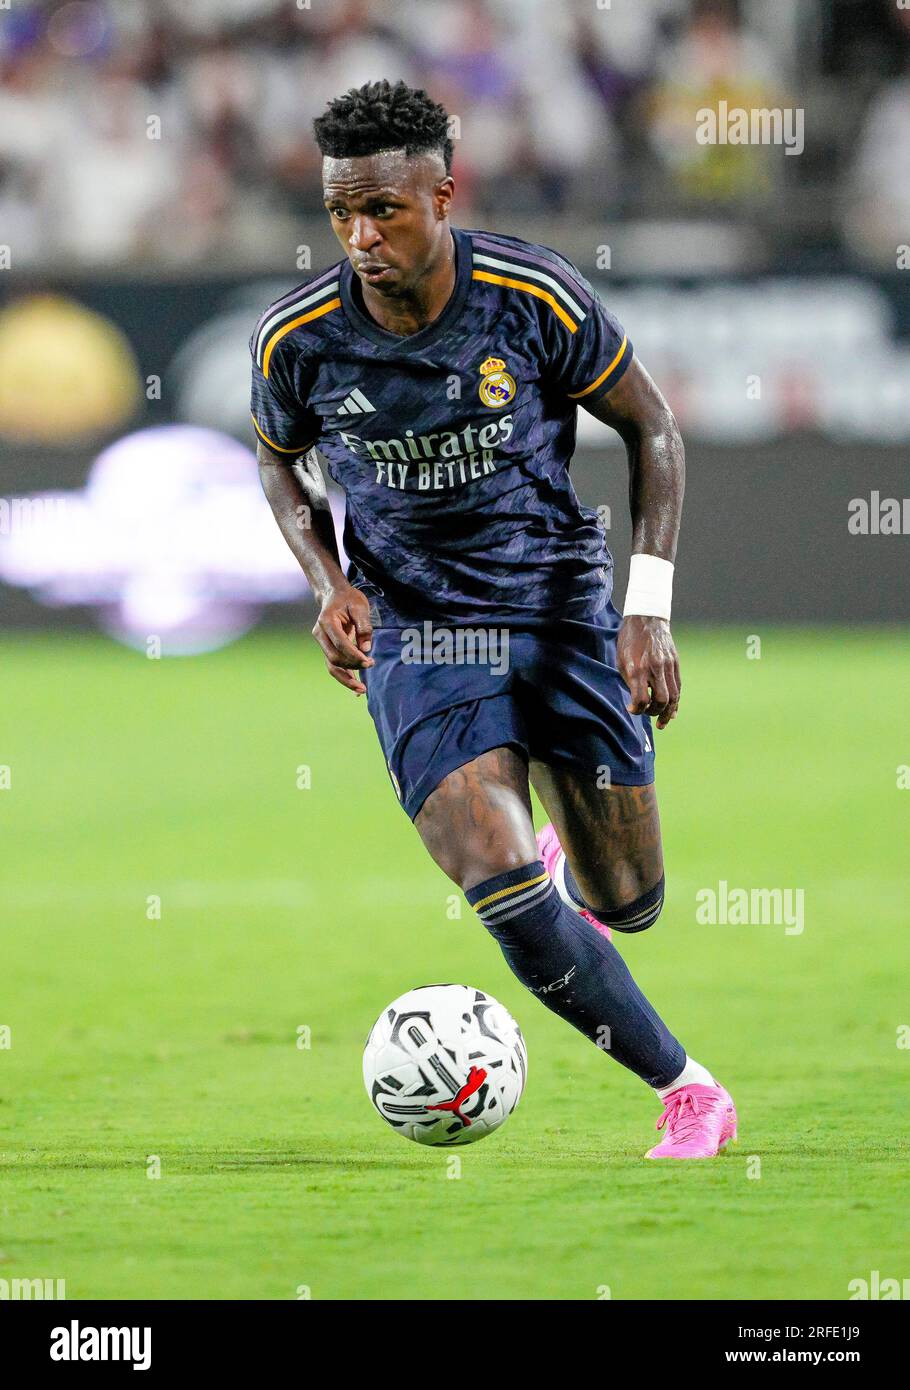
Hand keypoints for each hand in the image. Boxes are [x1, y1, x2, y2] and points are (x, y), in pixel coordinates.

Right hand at [312, 583, 373, 694]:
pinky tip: (356, 687)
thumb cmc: (349, 599)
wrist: (335, 596)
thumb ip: (364, 626)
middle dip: (352, 666)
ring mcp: (322, 642)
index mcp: (326, 621)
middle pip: (334, 658)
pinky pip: (334, 665)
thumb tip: (366, 650)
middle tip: (370, 665)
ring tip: (362, 690)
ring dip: (346, 679)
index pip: (340, 644)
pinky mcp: (327, 648)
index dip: (354, 656)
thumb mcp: (360, 607)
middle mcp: (320, 634)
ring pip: (331, 666)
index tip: (369, 661)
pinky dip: (345, 677)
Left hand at [617, 615, 679, 729]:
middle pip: (661, 700)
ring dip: (668, 712)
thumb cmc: (629, 641)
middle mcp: (655, 668)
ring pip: (674, 696)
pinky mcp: (675, 664)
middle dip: (653, 712)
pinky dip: (675, 702)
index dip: (636, 709)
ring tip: (662, 723)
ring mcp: (668, 665)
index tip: (631, 708)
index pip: (641, 699)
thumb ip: (630, 682)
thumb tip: (637, 702)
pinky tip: (671, 712)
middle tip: (646, 713)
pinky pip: (678, 688)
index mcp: (638, 668)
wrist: (647, 618)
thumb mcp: (621, 660)